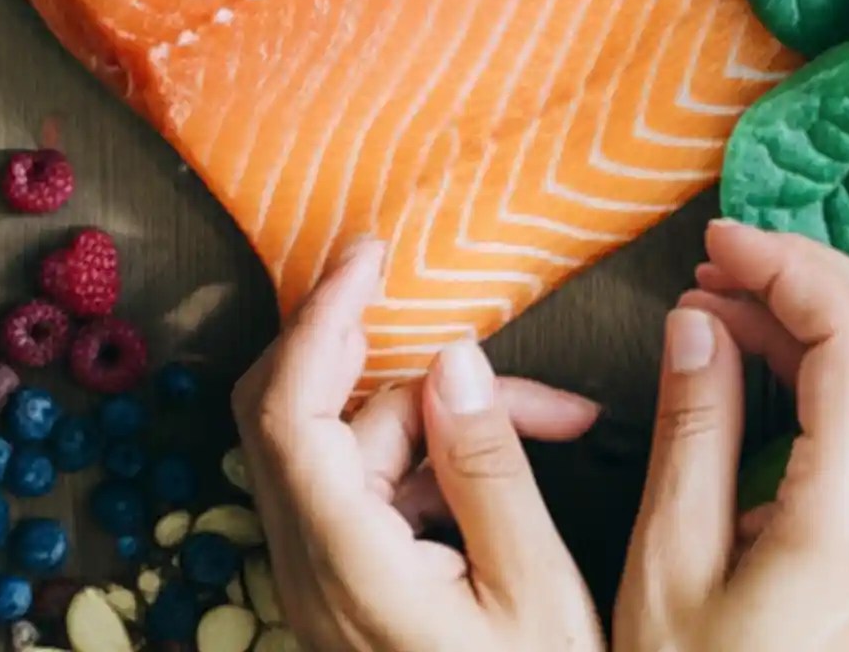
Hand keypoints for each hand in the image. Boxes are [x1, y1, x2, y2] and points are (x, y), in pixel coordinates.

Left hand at [232, 239, 604, 651]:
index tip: (369, 259)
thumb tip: (455, 361)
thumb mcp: (534, 589)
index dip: (319, 320)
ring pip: (355, 445)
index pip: (290, 412)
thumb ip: (489, 471)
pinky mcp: (349, 575)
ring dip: (445, 412)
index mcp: (348, 565)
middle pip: (297, 413)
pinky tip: (520, 456)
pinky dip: (442, 457)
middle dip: (367, 347)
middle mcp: (311, 564)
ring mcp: (323, 571)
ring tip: (558, 416)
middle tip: (419, 289)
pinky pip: (378, 484)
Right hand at [614, 220, 848, 651]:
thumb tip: (700, 324)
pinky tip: (750, 350)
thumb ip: (694, 430)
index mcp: (845, 510)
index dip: (790, 268)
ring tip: (719, 298)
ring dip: (811, 309)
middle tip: (718, 259)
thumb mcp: (670, 558)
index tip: (719, 244)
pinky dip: (815, 355)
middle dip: (806, 273)